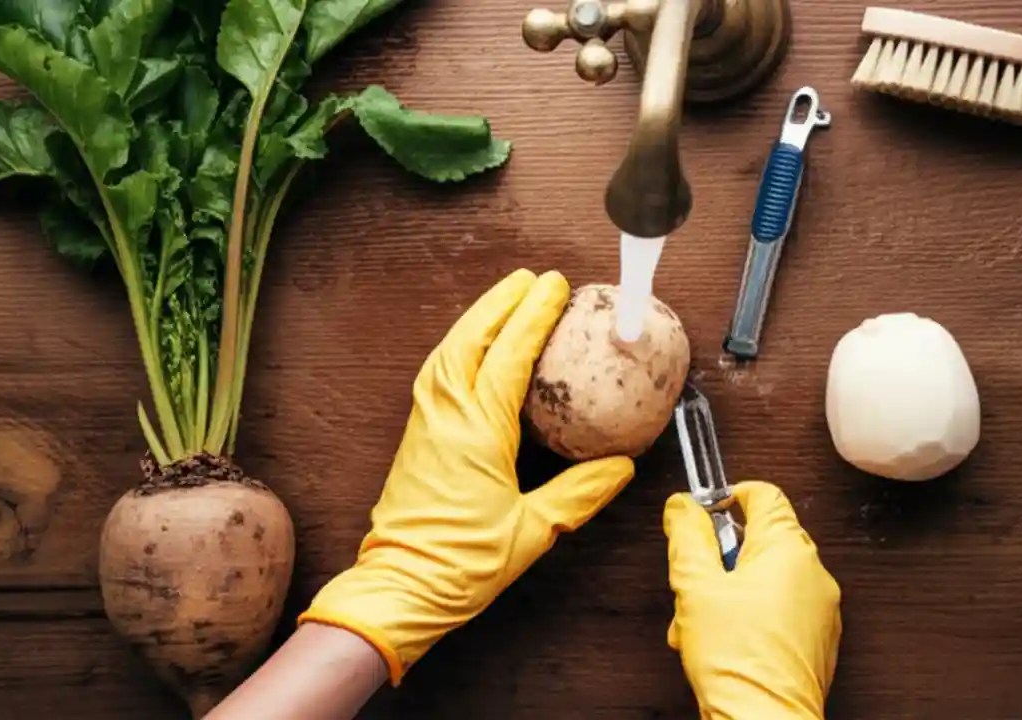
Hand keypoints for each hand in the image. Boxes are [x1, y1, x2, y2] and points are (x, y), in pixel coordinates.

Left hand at [298, 269, 634, 684]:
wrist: (401, 586)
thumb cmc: (464, 564)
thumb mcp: (534, 531)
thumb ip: (580, 493)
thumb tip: (620, 465)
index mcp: (478, 432)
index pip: (509, 356)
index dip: (533, 316)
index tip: (553, 286)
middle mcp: (446, 417)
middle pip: (470, 339)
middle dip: (500, 302)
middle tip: (529, 278)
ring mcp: (426, 423)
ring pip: (447, 351)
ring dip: (476, 319)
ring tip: (503, 299)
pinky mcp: (416, 435)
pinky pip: (435, 373)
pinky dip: (456, 346)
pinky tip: (471, 345)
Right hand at [664, 482, 841, 719]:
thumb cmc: (736, 659)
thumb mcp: (694, 586)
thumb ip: (687, 537)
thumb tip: (683, 506)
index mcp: (788, 548)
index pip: (764, 494)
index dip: (730, 495)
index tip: (705, 510)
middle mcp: (813, 572)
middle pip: (763, 539)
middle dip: (724, 555)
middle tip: (698, 580)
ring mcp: (821, 608)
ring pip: (769, 577)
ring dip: (733, 589)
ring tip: (705, 621)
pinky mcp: (819, 638)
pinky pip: (783, 608)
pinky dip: (754, 615)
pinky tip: (726, 641)